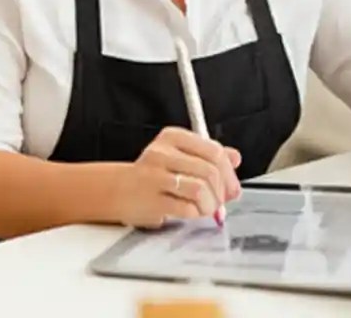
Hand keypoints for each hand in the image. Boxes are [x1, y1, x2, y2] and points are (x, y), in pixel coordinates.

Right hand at [112, 127, 242, 227]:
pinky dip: (196, 213)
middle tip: (222, 201)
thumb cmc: (151, 175)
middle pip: (210, 171)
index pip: (214, 151)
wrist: (115, 191)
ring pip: (200, 189)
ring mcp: (154, 176)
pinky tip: (192, 212)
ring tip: (207, 208)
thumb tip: (235, 159)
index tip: (232, 187)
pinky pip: (186, 208)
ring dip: (211, 204)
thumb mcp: (179, 156)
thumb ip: (207, 156)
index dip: (229, 173)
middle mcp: (162, 153)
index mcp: (173, 137)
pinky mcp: (151, 200)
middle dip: (222, 191)